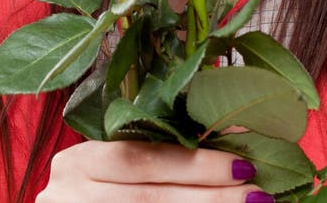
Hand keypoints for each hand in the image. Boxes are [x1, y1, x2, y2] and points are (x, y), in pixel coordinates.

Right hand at [36, 140, 272, 200]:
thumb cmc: (99, 187)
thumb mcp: (119, 163)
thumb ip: (164, 149)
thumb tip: (232, 130)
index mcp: (78, 163)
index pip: (143, 158)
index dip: (194, 163)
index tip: (243, 164)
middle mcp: (70, 196)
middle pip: (150, 198)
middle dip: (208, 196)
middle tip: (256, 194)